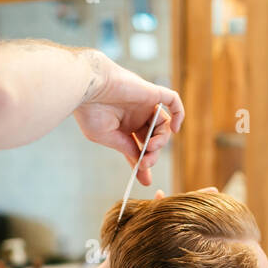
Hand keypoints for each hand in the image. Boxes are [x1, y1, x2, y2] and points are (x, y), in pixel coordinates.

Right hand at [73, 51, 184, 185]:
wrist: (88, 87)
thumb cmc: (90, 110)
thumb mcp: (108, 137)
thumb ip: (127, 147)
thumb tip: (141, 162)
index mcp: (122, 126)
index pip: (139, 146)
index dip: (143, 163)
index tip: (145, 180)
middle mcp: (135, 115)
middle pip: (153, 139)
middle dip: (152, 155)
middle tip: (145, 164)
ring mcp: (144, 104)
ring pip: (163, 126)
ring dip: (161, 141)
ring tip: (150, 147)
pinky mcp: (151, 92)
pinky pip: (173, 101)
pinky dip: (179, 114)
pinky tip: (176, 129)